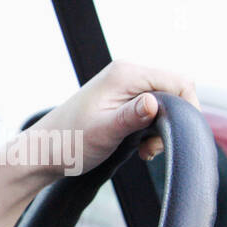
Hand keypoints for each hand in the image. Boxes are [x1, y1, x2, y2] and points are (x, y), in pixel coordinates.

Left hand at [0, 60, 201, 226]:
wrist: (41, 153)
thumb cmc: (68, 143)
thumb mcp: (104, 132)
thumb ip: (132, 117)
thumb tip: (153, 103)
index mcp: (125, 74)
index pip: (179, 82)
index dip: (185, 108)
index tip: (172, 135)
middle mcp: (126, 74)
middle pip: (173, 92)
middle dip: (171, 121)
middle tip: (151, 147)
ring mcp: (122, 87)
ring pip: (162, 104)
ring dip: (159, 129)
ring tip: (143, 150)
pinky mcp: (119, 101)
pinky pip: (149, 111)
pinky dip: (149, 130)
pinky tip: (139, 146)